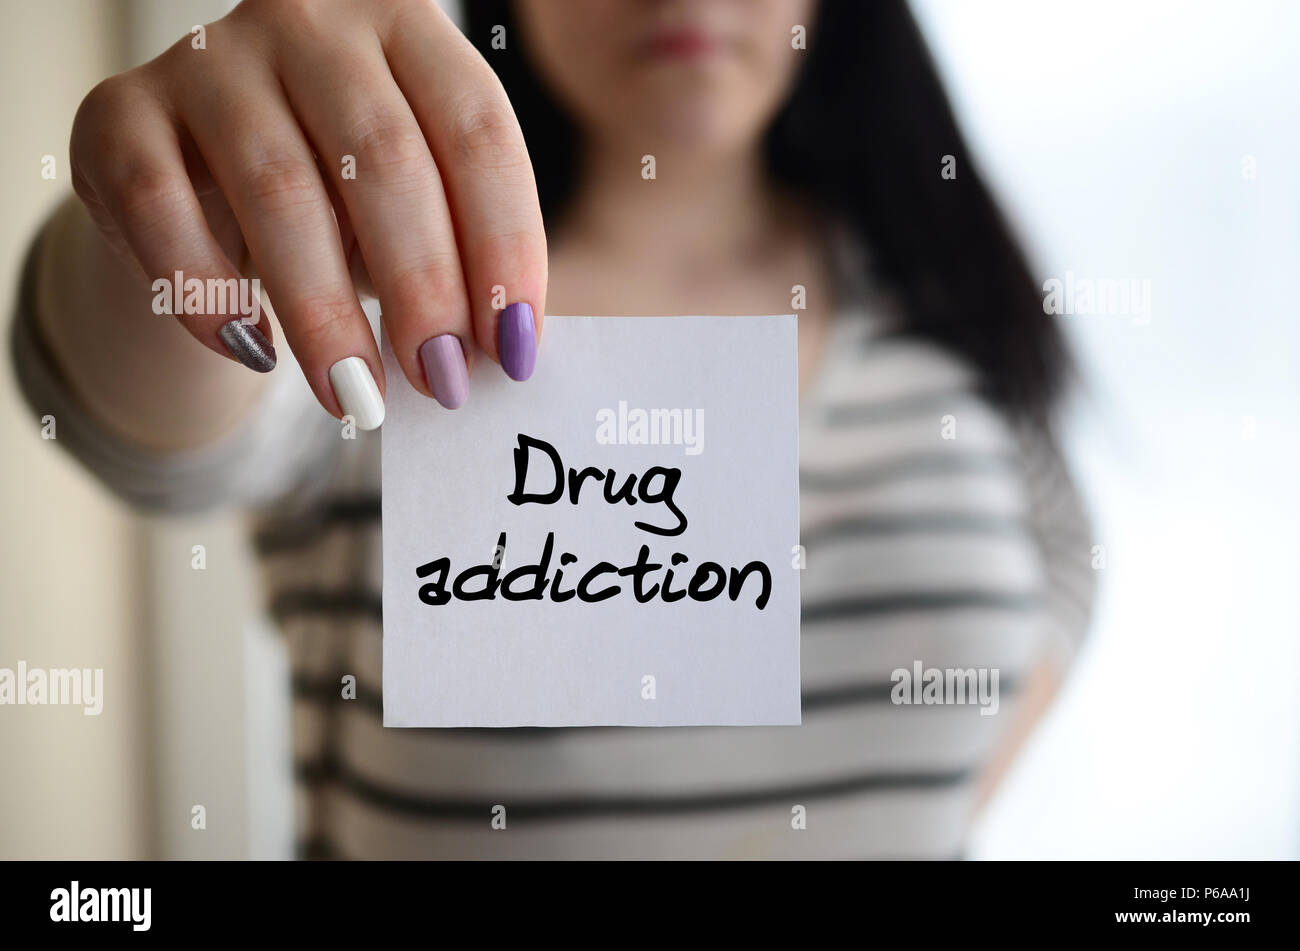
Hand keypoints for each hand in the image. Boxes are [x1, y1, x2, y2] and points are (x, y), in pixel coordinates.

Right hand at [69, 0, 545, 425]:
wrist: (206, 178)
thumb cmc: (341, 197)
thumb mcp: (416, 204)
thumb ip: (461, 253)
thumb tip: (510, 350)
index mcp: (405, 26)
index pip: (477, 131)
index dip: (505, 246)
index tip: (515, 348)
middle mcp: (308, 21)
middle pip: (383, 159)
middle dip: (423, 288)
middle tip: (444, 383)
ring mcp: (209, 58)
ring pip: (278, 193)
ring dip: (325, 315)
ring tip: (360, 399)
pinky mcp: (120, 112)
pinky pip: (160, 210)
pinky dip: (211, 296)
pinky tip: (257, 354)